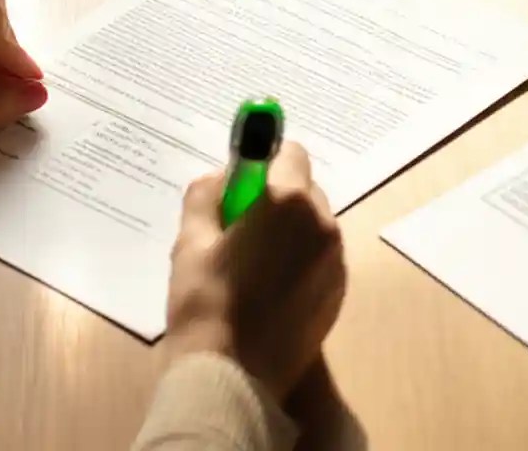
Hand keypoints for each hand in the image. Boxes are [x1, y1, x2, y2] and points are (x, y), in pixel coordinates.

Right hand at [165, 142, 346, 399]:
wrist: (233, 376)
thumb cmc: (205, 302)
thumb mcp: (190, 240)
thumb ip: (205, 195)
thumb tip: (220, 179)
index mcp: (289, 202)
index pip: (289, 152)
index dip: (263, 160)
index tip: (240, 182)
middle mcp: (323, 225)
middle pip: (305, 189)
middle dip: (276, 197)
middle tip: (239, 227)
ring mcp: (336, 262)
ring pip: (314, 226)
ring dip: (289, 230)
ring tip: (252, 264)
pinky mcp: (338, 294)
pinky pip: (320, 259)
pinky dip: (300, 261)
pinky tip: (269, 290)